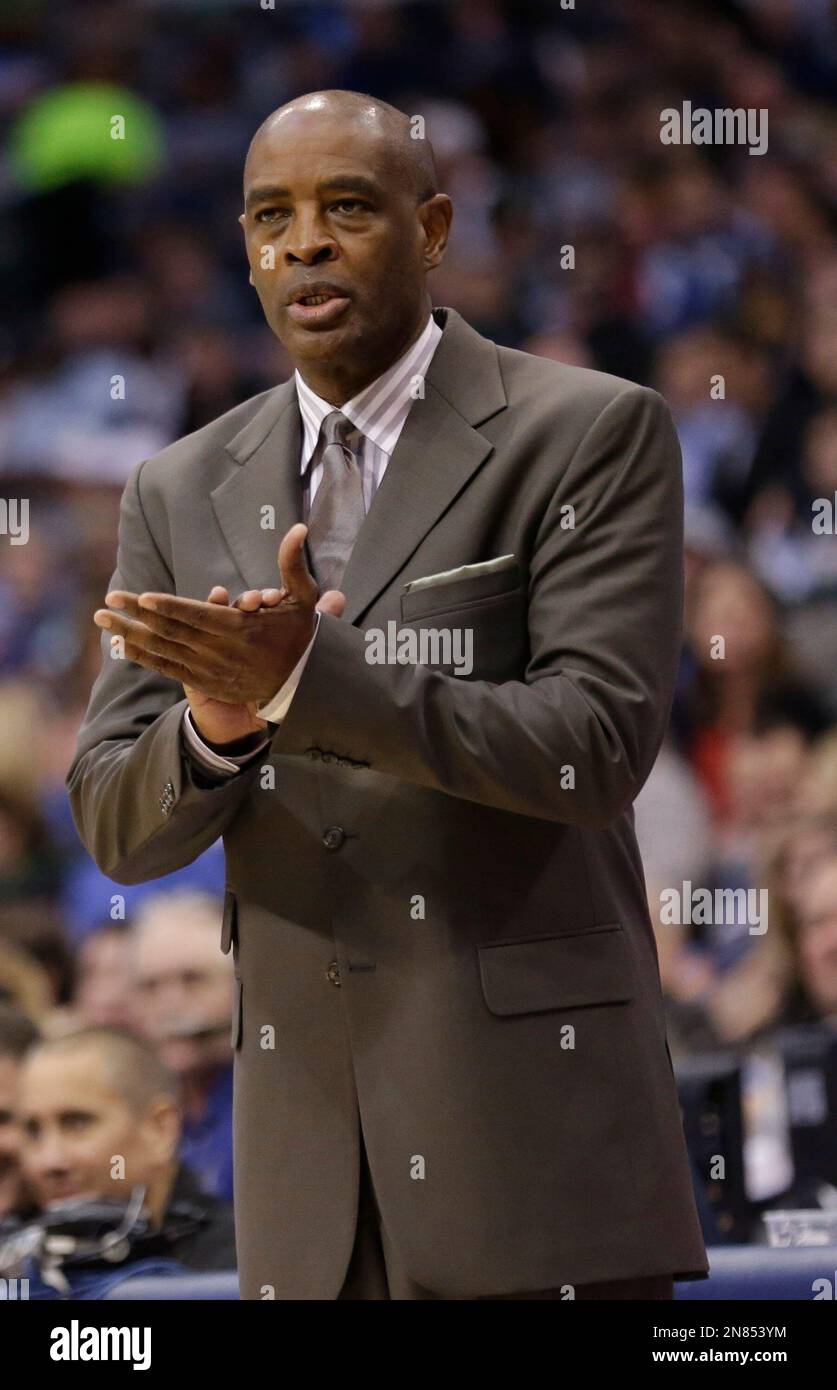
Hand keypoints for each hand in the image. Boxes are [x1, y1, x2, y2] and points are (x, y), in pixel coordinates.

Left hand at [94, 525, 345, 733]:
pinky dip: (144, 658)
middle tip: (107, 599)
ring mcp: (210, 669)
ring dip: (130, 635)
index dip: (168, 607)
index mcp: (239, 628)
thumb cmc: (299, 636)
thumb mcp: (303, 599)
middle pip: (171, 631)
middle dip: (136, 615)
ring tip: (103, 620)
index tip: (142, 596)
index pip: (197, 615)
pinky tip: (121, 646)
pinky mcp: (205, 682)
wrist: (301, 684)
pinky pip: (168, 669)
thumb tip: (298, 528)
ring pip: (163, 650)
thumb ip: (293, 564)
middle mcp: (219, 650)